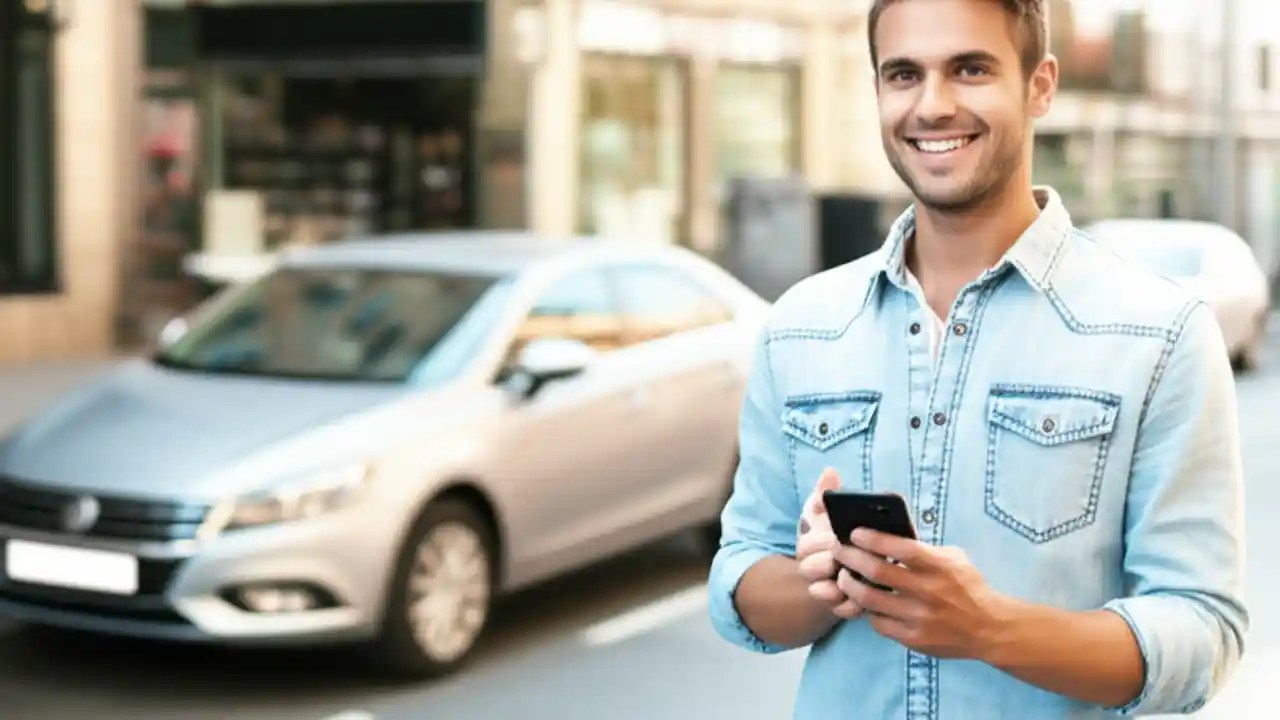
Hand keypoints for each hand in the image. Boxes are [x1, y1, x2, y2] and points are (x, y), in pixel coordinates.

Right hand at [795, 468, 862, 619]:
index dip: (819, 540)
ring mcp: (823, 588)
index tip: (835, 535)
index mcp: (808, 543)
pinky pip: (841, 610)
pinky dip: (853, 605)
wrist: (848, 565)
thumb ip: (827, 494)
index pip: (805, 542)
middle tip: (850, 555)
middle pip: (809, 568)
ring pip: (823, 592)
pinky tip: (869, 594)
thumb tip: (829, 473)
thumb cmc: (837, 533)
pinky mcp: (838, 607)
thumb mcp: (831, 513)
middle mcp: (810, 568)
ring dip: (842, 584)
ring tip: (863, 577)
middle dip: (830, 561)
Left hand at [830, 528, 1007, 658]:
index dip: (873, 539)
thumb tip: (888, 533)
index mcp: (939, 567)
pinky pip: (878, 623)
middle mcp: (928, 592)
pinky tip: (863, 601)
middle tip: (838, 550)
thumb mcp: (953, 558)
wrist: (988, 628)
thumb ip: (923, 548)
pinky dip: (867, 610)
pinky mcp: (913, 639)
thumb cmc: (967, 586)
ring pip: (870, 600)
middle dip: (851, 558)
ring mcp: (919, 618)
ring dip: (851, 585)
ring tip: (843, 575)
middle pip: (877, 573)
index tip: (854, 532)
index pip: (900, 548)